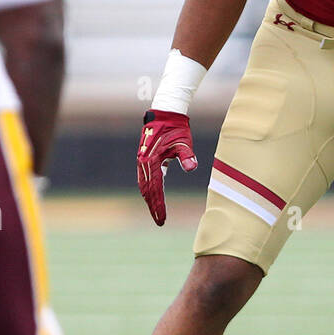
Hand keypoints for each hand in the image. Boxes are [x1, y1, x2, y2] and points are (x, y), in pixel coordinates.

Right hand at [137, 109, 197, 225]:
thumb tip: (191, 168)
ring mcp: (142, 160)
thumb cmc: (176, 129)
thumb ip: (187, 156)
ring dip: (149, 199)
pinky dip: (148, 189)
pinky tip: (154, 196)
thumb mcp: (184, 142)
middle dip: (153, 206)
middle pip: (147, 190)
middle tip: (159, 221)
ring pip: (144, 185)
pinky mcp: (144, 158)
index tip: (162, 219)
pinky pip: (144, 178)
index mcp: (151, 161)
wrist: (165, 113)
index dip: (158, 205)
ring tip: (156, 212)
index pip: (155, 189)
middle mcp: (143, 163)